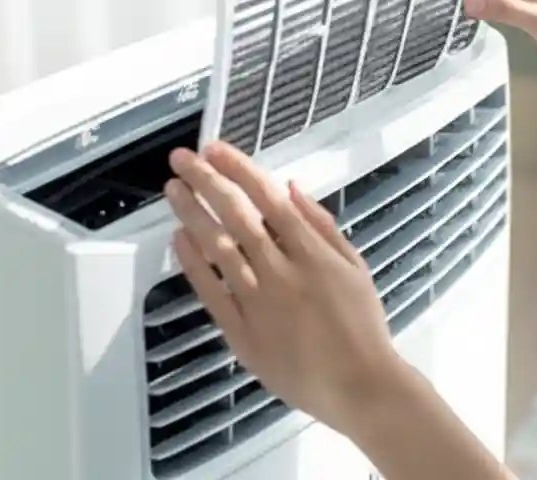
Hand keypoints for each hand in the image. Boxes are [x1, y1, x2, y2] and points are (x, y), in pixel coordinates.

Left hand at [163, 141, 410, 435]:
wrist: (361, 387)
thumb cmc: (363, 327)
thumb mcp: (355, 267)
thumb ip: (323, 226)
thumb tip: (291, 188)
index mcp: (313, 254)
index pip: (268, 199)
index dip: (239, 170)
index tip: (216, 149)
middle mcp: (281, 273)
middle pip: (237, 216)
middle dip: (206, 181)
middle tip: (182, 158)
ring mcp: (258, 303)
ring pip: (218, 248)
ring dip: (193, 214)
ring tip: (173, 190)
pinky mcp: (242, 333)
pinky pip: (210, 292)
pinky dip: (193, 263)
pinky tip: (179, 239)